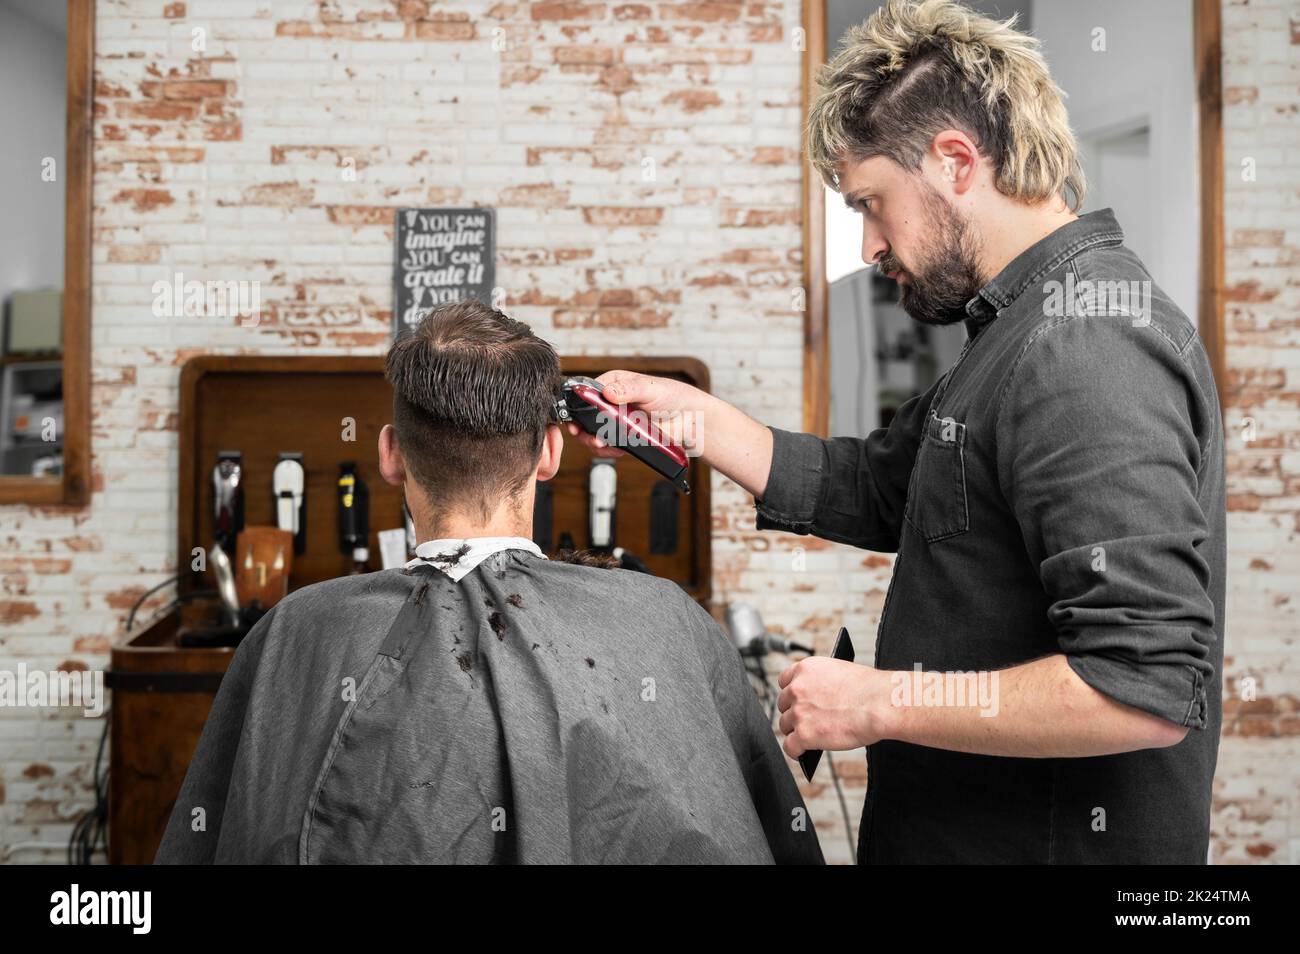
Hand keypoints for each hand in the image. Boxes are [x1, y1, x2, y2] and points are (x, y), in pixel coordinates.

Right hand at [562, 370, 704, 456]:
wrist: (689, 420)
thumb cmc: (673, 396)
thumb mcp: (651, 389)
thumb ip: (630, 389)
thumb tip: (609, 392)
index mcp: (616, 384)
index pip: (589, 391)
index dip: (579, 404)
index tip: (576, 415)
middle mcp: (613, 402)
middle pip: (585, 415)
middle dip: (582, 427)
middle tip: (587, 435)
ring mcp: (617, 421)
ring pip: (594, 432)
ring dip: (593, 441)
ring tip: (600, 443)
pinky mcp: (624, 437)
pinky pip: (608, 445)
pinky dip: (608, 449)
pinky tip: (614, 448)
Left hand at [777, 657, 891, 758]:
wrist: (880, 704)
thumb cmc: (869, 689)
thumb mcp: (839, 673)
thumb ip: (821, 683)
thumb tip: (816, 700)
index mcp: (806, 669)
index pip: (784, 681)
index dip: (791, 693)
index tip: (795, 701)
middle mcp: (797, 688)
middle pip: (783, 705)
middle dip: (793, 712)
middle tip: (805, 721)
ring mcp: (799, 712)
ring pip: (785, 725)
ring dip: (795, 731)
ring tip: (805, 738)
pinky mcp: (804, 734)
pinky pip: (790, 747)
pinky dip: (796, 751)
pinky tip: (802, 752)